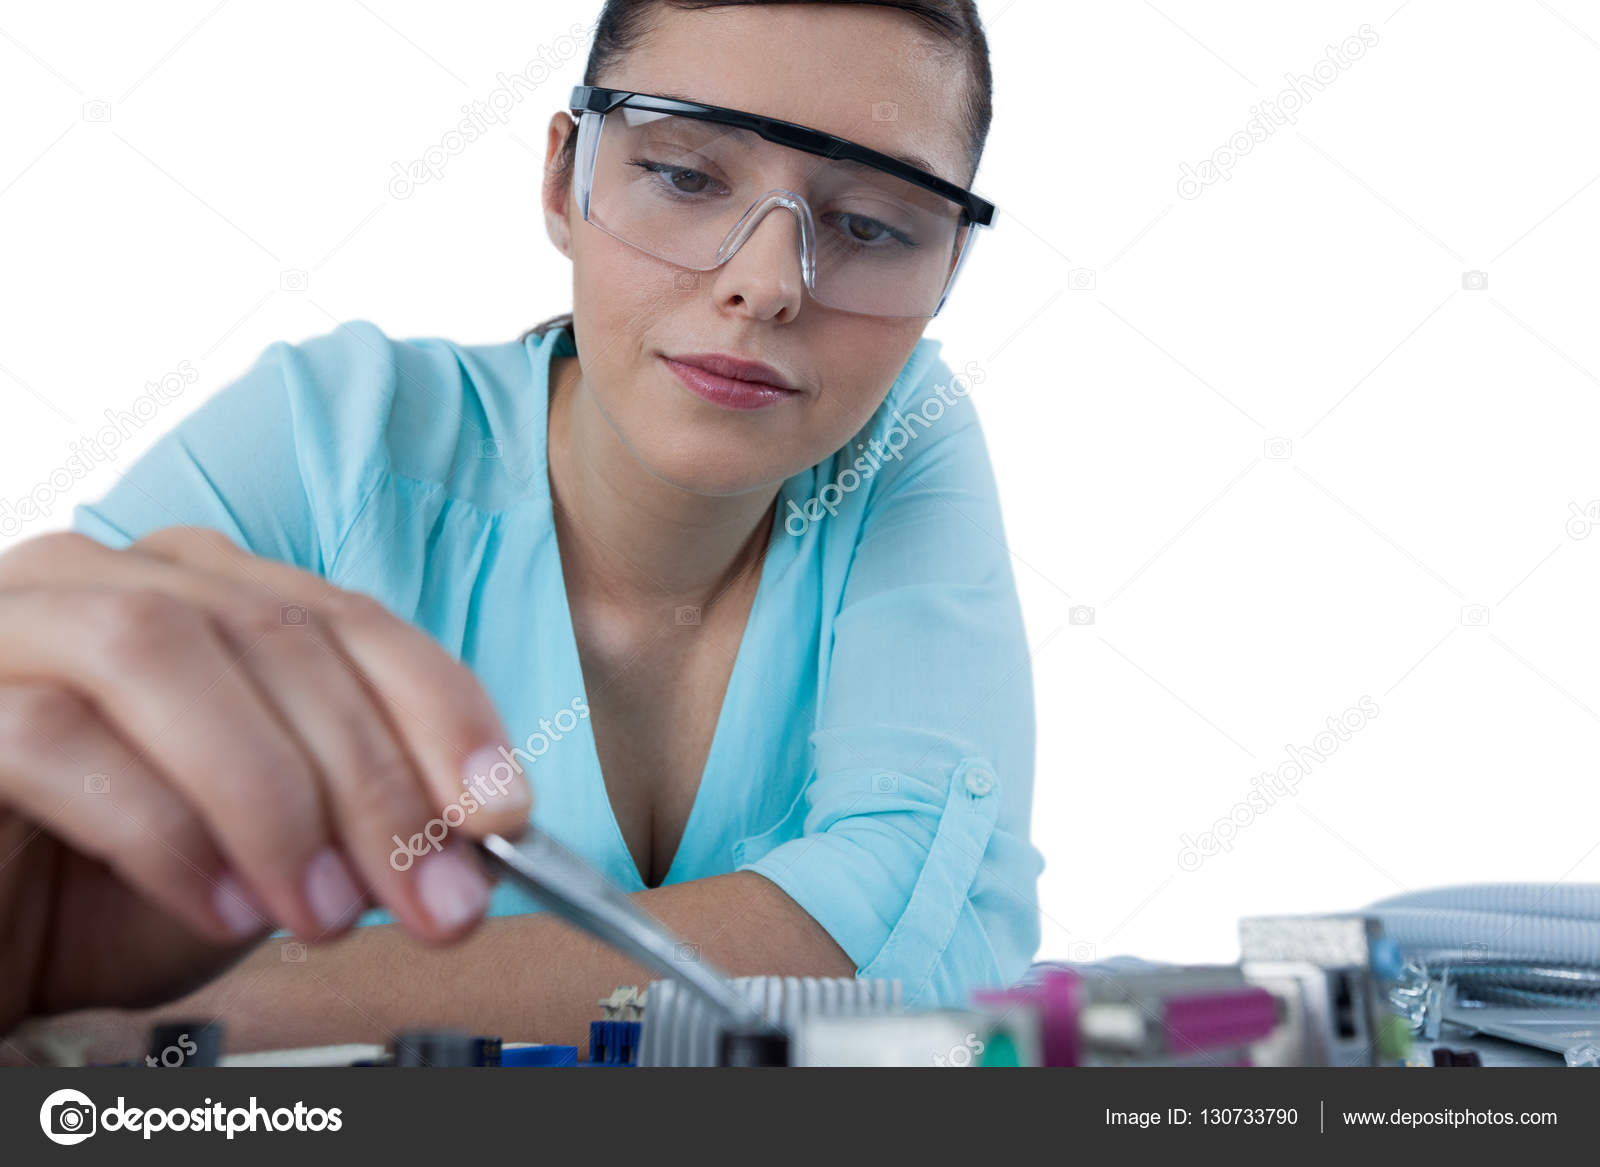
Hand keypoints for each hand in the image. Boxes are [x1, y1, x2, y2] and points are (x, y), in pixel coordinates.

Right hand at [0, 527, 530, 1037]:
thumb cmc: (98, 894)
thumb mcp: (263, 860)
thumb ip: (355, 829)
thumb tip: (469, 845)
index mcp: (199, 592)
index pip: (349, 619)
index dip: (440, 710)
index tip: (503, 811)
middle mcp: (106, 580)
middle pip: (275, 636)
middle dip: (376, 779)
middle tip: (435, 899)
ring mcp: (12, 627)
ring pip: (162, 651)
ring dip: (273, 793)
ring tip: (323, 910)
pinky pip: (54, 734)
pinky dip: (162, 827)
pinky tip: (218, 904)